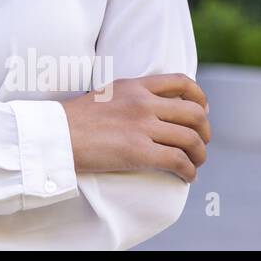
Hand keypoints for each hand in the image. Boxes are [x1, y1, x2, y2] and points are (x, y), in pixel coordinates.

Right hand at [58, 74, 210, 181]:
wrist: (55, 135)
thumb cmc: (76, 120)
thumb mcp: (107, 95)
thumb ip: (131, 96)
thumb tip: (154, 110)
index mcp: (135, 86)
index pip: (182, 82)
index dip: (200, 98)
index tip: (202, 111)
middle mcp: (143, 103)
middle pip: (194, 113)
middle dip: (205, 132)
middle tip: (200, 144)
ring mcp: (141, 126)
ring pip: (191, 139)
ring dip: (200, 155)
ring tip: (195, 164)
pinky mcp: (138, 151)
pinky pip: (179, 161)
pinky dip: (189, 171)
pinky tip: (186, 177)